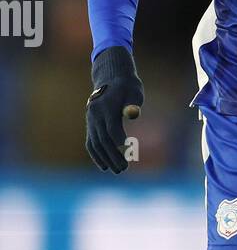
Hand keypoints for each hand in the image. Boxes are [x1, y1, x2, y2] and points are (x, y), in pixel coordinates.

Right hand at [85, 46, 143, 172]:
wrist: (112, 79)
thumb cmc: (128, 87)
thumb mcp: (134, 91)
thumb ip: (133, 103)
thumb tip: (133, 114)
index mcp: (106, 106)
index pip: (111, 127)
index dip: (119, 138)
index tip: (129, 148)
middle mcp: (96, 115)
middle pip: (103, 139)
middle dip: (113, 155)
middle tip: (124, 168)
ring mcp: (91, 121)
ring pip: (96, 143)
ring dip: (106, 159)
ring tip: (119, 170)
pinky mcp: (90, 125)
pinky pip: (90, 143)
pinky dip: (96, 155)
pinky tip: (104, 166)